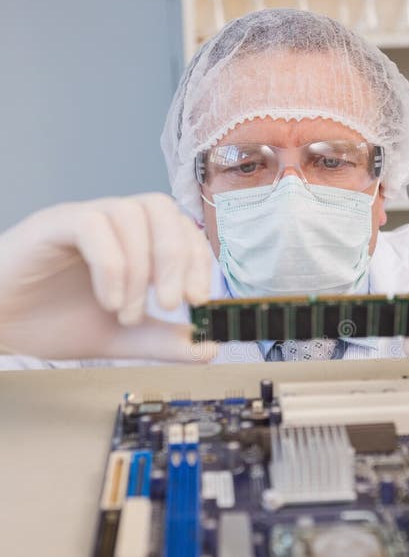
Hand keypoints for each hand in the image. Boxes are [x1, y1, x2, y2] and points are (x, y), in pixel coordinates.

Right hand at [0, 194, 216, 361]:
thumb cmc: (51, 322)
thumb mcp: (120, 338)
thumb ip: (162, 341)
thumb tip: (210, 347)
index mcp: (132, 242)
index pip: (182, 228)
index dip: (199, 259)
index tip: (200, 301)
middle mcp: (111, 224)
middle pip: (162, 208)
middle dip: (178, 258)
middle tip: (172, 305)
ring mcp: (82, 219)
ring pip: (132, 212)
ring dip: (141, 267)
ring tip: (128, 313)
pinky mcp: (53, 225)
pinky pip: (93, 226)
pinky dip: (111, 265)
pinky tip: (106, 301)